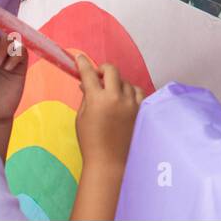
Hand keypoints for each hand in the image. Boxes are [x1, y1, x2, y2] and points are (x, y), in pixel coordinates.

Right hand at [74, 54, 143, 170]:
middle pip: (112, 70)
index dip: (83, 64)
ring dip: (116, 82)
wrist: (109, 161)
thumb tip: (87, 83)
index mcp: (98, 99)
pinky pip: (137, 91)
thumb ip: (86, 97)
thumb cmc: (91, 141)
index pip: (89, 74)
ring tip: (110, 92)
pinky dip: (130, 91)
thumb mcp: (81, 117)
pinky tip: (124, 97)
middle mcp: (116, 98)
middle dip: (103, 69)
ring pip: (125, 81)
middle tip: (97, 76)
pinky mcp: (140, 110)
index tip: (80, 58)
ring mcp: (131, 103)